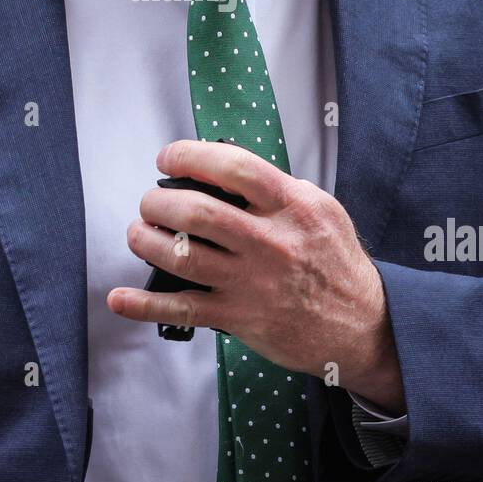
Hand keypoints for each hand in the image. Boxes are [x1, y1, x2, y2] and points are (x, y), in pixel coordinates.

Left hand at [110, 139, 404, 408]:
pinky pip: (182, 309)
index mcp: (291, 206)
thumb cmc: (337, 263)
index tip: (168, 157)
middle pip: (195, 211)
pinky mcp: (239, 317)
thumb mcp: (322, 209)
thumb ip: (277, 188)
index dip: (189, 155)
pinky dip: (144, 304)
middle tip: (151, 202)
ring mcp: (251, 282)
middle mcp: (269, 242)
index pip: (232, 168)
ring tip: (139, 233)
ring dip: (145, 239)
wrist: (362, 325)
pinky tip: (120, 299)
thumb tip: (224, 170)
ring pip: (181, 254)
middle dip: (157, 201)